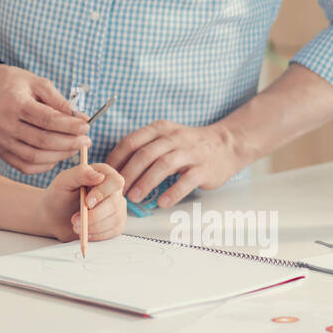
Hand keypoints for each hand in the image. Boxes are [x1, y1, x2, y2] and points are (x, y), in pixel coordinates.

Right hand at [0, 64, 89, 174]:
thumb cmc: (16, 84)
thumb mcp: (39, 83)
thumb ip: (60, 101)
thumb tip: (81, 119)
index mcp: (15, 103)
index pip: (47, 120)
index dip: (70, 126)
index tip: (87, 126)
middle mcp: (5, 124)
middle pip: (43, 141)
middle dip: (70, 143)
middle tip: (86, 140)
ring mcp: (0, 140)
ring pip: (35, 157)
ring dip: (60, 155)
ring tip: (75, 148)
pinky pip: (25, 166)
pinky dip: (45, 165)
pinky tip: (57, 156)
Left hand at [40, 162, 125, 241]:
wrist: (55, 216)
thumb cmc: (58, 196)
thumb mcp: (63, 181)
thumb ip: (80, 173)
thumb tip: (99, 175)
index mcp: (103, 173)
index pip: (115, 181)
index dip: (103, 193)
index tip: (87, 203)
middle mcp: (113, 190)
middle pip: (114, 204)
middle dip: (93, 216)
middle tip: (74, 220)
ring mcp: (117, 207)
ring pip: (115, 220)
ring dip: (93, 227)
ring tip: (75, 225)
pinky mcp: (116, 223)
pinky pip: (114, 232)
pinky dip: (97, 235)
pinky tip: (85, 232)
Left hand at [107, 120, 247, 208]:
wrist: (226, 144)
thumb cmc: (188, 145)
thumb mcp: (166, 137)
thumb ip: (144, 148)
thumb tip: (116, 168)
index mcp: (160, 129)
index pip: (131, 141)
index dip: (116, 158)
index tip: (106, 175)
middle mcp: (174, 138)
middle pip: (145, 154)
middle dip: (127, 173)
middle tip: (117, 191)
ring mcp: (190, 152)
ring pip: (163, 166)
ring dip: (146, 182)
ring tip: (133, 198)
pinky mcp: (204, 168)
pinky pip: (186, 181)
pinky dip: (173, 192)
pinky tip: (162, 203)